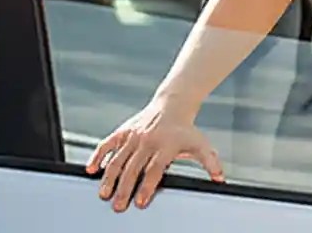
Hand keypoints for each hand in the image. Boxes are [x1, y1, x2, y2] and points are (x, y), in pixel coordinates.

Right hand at [86, 97, 223, 211]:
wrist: (173, 106)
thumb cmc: (185, 130)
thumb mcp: (201, 145)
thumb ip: (210, 163)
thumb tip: (220, 179)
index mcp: (165, 146)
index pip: (154, 170)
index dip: (147, 187)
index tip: (140, 202)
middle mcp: (147, 141)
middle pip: (133, 168)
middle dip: (125, 189)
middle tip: (118, 205)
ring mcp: (133, 136)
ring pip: (117, 160)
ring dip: (109, 178)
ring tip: (104, 194)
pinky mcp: (123, 131)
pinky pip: (107, 144)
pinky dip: (98, 156)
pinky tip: (91, 169)